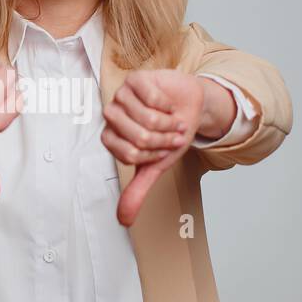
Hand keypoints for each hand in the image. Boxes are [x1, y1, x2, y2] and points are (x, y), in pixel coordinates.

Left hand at [100, 69, 207, 226]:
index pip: (131, 154)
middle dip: (164, 140)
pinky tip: (168, 104)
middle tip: (173, 136)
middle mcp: (112, 117)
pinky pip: (152, 98)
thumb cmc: (170, 133)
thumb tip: (123, 221)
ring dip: (168, 123)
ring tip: (173, 121)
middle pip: (138, 137)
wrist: (189, 106)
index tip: (163, 150)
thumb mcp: (156, 165)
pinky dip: (167, 105)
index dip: (154, 154)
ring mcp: (121, 96)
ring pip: (147, 118)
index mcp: (112, 138)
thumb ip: (138, 191)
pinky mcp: (135, 80)